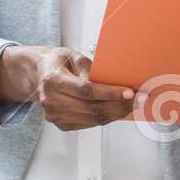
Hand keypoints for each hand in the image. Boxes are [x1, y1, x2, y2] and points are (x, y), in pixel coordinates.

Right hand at [0, 45, 135, 130]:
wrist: (38, 75)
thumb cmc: (57, 63)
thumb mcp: (72, 55)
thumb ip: (89, 67)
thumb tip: (110, 80)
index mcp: (53, 81)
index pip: (86, 91)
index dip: (110, 93)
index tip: (130, 92)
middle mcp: (51, 101)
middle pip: (92, 108)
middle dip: (120, 105)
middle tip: (140, 99)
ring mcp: (55, 116)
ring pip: (93, 119)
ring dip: (117, 113)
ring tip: (134, 105)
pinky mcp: (61, 125)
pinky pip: (90, 124)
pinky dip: (107, 118)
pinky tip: (119, 110)